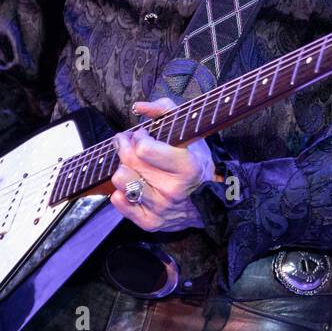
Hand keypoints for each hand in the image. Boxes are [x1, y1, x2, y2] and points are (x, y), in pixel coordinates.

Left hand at [109, 97, 214, 231]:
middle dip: (124, 145)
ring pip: (121, 180)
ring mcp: (161, 208)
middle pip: (129, 162)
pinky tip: (133, 182)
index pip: (143, 148)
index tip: (144, 134)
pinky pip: (119, 202)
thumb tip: (138, 107)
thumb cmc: (197, 161)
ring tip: (132, 164)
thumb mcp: (189, 131)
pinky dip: (121, 190)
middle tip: (128, 142)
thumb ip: (165, 109)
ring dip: (122, 167)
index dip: (139, 136)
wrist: (212, 201)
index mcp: (187, 167)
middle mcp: (173, 190)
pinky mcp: (150, 223)